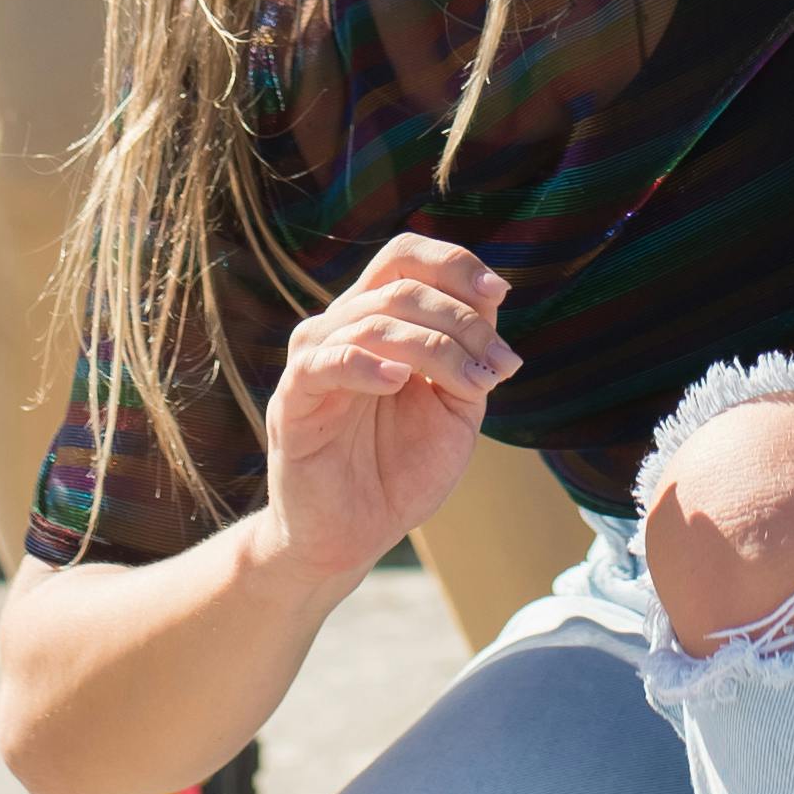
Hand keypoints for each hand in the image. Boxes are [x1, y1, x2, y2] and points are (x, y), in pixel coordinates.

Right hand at [259, 232, 514, 581]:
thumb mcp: (455, 407)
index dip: (454, 264)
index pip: (405, 258)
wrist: (355, 534)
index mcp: (378, 320)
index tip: (500, 295)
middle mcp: (341, 328)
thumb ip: (469, 354)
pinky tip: (399, 382)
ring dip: (435, 348)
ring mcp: (314, 360)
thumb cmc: (401, 469)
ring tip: (469, 386)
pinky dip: (366, 363)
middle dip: (461, 321)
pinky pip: (324, 361)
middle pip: (399, 285)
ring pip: (372, 319)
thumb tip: (492, 298)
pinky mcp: (293, 400)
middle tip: (498, 368)